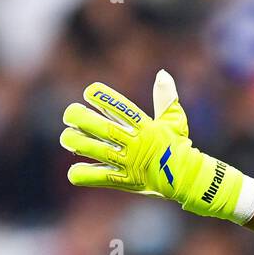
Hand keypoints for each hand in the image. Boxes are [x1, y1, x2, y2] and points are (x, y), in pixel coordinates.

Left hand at [60, 70, 253, 220]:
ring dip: (75, 142)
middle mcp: (132, 142)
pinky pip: (96, 177)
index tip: (89, 93)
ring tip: (68, 138)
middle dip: (79, 118)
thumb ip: (165, 97)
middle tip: (70, 115)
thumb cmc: (178, 146)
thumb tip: (162, 74)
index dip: (99, 96)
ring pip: (93, 149)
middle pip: (100, 127)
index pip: (118, 105)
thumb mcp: (175, 120)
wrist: (185, 177)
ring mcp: (127, 162)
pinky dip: (82, 175)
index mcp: (143, 125)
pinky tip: (76, 170)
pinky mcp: (123, 180)